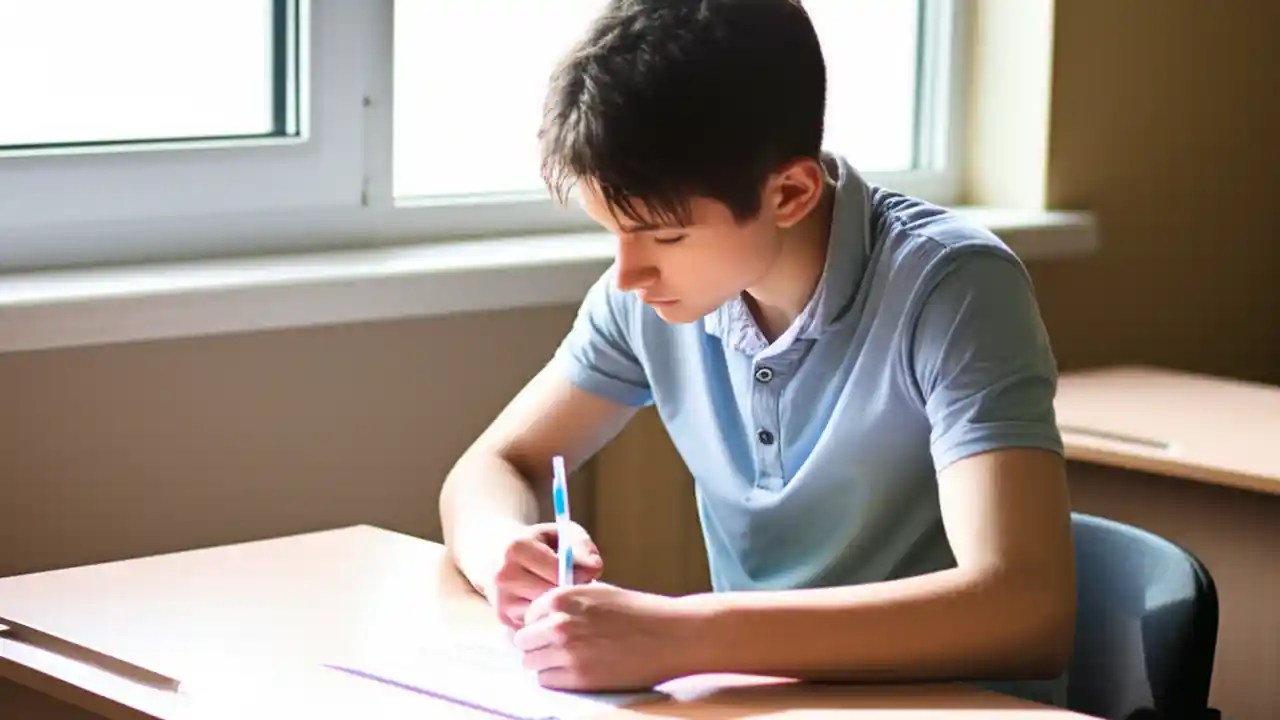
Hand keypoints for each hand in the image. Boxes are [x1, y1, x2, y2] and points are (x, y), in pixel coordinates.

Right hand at [488, 522, 602, 628]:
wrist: (498, 552)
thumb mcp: (562, 534)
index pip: (556, 572)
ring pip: (545, 614)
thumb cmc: (539, 542)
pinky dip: (548, 618)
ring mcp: (501, 600)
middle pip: (550, 597)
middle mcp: (502, 575)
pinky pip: (537, 625)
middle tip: (576, 587)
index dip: (576, 574)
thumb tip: (594, 570)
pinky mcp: (503, 619)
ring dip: (559, 609)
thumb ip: (581, 547)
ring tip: (562, 594)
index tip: (583, 572)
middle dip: (568, 594)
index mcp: (515, 548)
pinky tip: (550, 605)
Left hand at [512, 582, 701, 690]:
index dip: (540, 623)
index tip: (554, 629)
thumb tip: (542, 615)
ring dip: (546, 663)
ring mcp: (567, 653)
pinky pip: (547, 681)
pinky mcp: (579, 678)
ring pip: (532, 663)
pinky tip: (578, 670)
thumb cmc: (637, 611)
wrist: (670, 634)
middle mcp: (558, 624)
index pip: (527, 615)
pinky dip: (557, 678)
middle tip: (559, 648)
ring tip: (570, 659)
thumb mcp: (598, 592)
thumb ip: (568, 602)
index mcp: (561, 598)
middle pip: (524, 641)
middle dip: (538, 644)